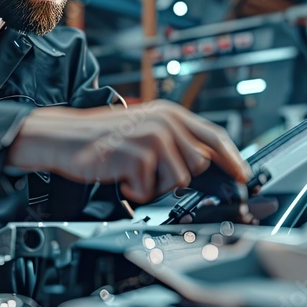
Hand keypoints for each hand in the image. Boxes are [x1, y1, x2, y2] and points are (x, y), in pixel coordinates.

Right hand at [7, 100, 250, 203]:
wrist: (64, 138)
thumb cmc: (101, 137)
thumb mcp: (144, 128)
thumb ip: (174, 139)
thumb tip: (204, 163)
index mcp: (169, 113)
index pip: (213, 136)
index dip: (233, 159)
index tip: (243, 176)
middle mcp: (165, 122)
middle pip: (199, 164)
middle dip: (178, 178)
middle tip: (152, 175)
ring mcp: (152, 138)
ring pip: (178, 180)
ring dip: (156, 186)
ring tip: (134, 175)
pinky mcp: (138, 156)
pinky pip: (151, 190)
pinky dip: (136, 192)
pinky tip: (122, 179)